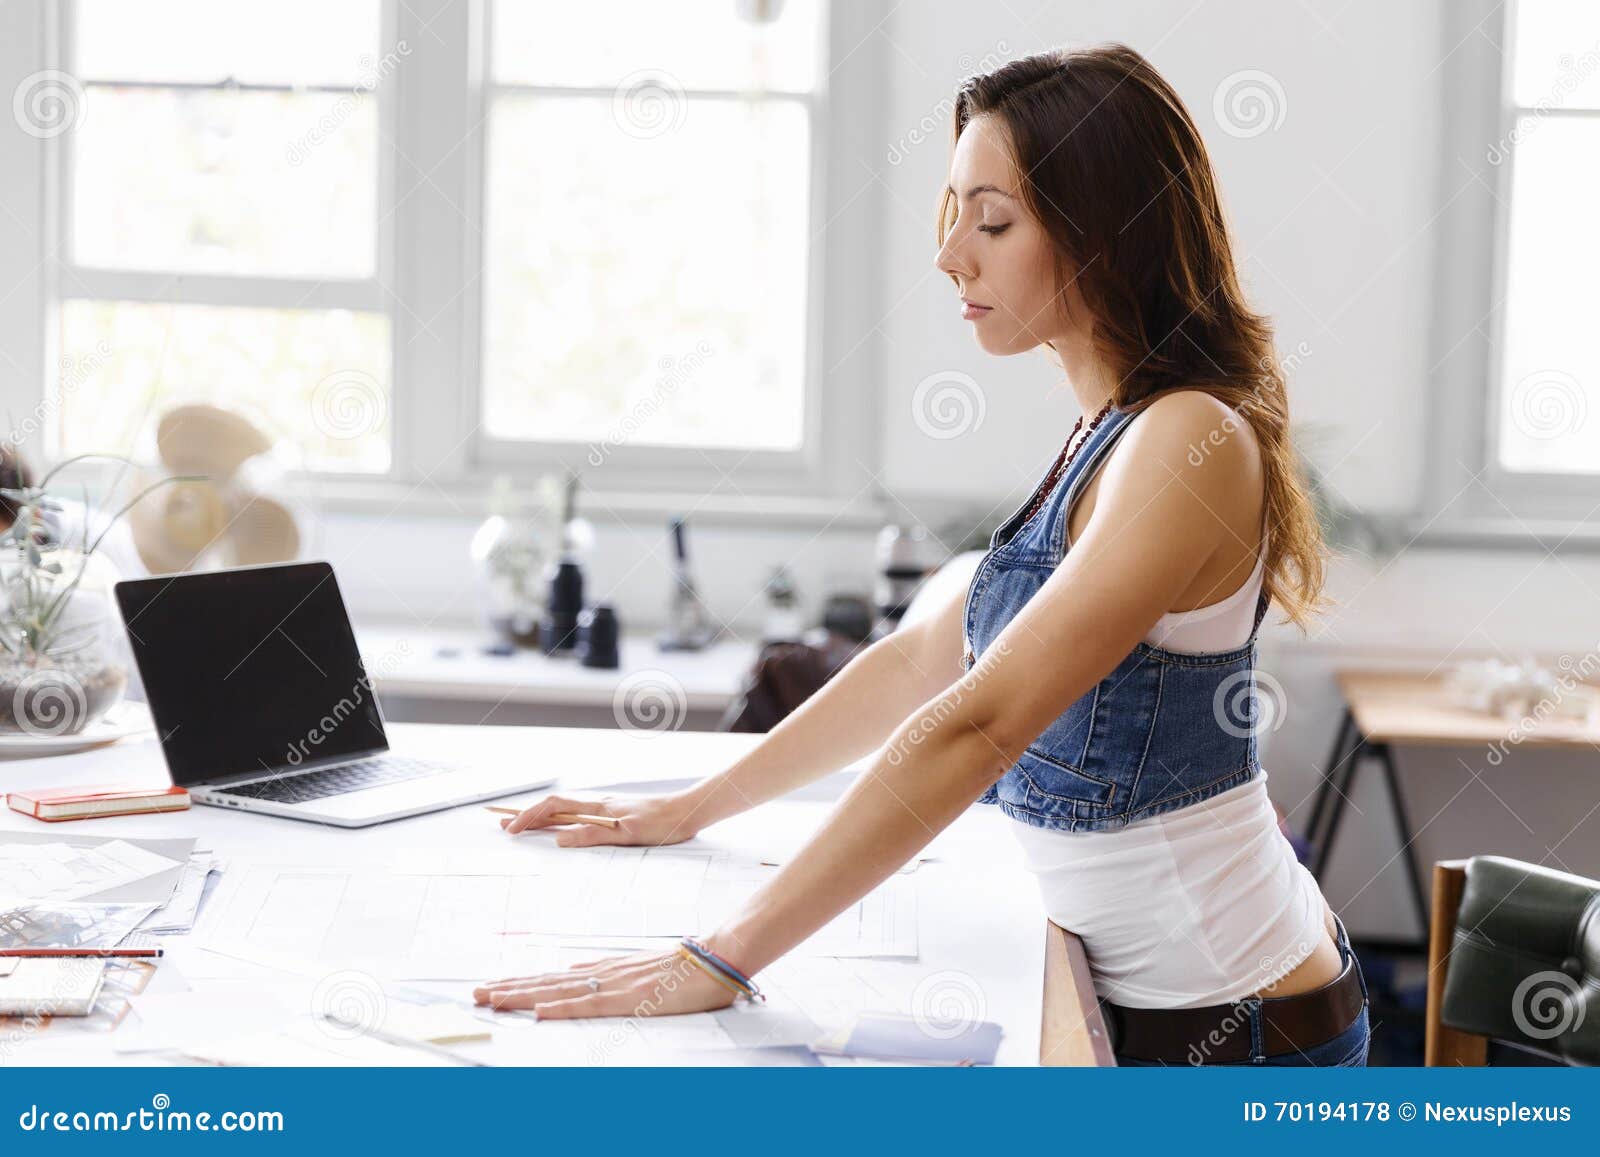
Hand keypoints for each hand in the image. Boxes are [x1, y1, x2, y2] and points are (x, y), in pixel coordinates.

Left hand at [472, 948, 735, 1017]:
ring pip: (559, 991)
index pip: (554, 977)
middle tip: (476, 993)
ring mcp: (615, 984)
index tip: (494, 986)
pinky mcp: (630, 997)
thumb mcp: (639, 969)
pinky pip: (589, 1004)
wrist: (717, 958)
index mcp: (605, 970)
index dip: (522, 982)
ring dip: (523, 995)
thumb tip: (574, 973)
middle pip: (547, 982)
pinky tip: (540, 1009)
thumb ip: (607, 972)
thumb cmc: (685, 967)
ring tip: (492, 999)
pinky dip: (562, 1007)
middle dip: (510, 988)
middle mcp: (604, 974)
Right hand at [499, 790, 702, 846]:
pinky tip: (559, 829)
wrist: (686, 812)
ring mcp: (605, 810)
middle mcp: (598, 805)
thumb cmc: (661, 823)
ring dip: (543, 819)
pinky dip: (561, 823)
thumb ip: (592, 836)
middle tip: (504, 826)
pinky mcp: (614, 817)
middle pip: (555, 808)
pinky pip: (580, 818)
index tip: (512, 829)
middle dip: (528, 816)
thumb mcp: (626, 834)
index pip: (554, 806)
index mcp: (597, 807)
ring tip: (523, 827)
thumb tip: (558, 841)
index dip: (530, 816)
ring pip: (566, 813)